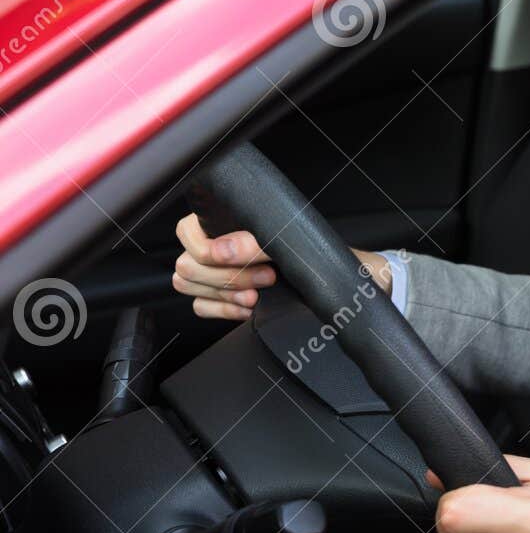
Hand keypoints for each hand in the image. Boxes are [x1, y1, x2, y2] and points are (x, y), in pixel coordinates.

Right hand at [173, 212, 391, 320]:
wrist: (338, 282)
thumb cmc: (316, 252)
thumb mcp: (295, 240)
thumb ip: (262, 239)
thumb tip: (231, 248)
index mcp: (228, 222)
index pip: (189, 230)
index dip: (208, 246)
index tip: (244, 256)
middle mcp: (217, 246)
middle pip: (188, 263)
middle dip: (230, 274)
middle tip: (267, 276)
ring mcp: (215, 274)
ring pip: (188, 283)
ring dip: (225, 291)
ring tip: (258, 294)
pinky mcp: (222, 299)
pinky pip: (200, 306)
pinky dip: (223, 309)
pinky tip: (249, 308)